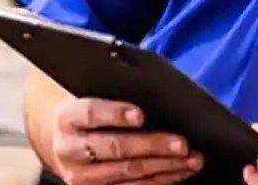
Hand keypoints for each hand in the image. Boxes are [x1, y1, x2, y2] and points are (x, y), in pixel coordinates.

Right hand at [50, 97, 203, 184]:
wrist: (65, 142)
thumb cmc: (93, 113)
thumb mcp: (95, 95)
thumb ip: (118, 89)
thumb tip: (156, 82)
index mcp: (68, 118)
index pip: (91, 113)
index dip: (115, 114)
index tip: (141, 115)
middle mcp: (69, 149)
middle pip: (114, 148)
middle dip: (152, 145)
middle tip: (182, 143)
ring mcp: (81, 176)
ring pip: (127, 172)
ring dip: (164, 167)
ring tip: (191, 159)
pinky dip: (160, 181)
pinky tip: (180, 172)